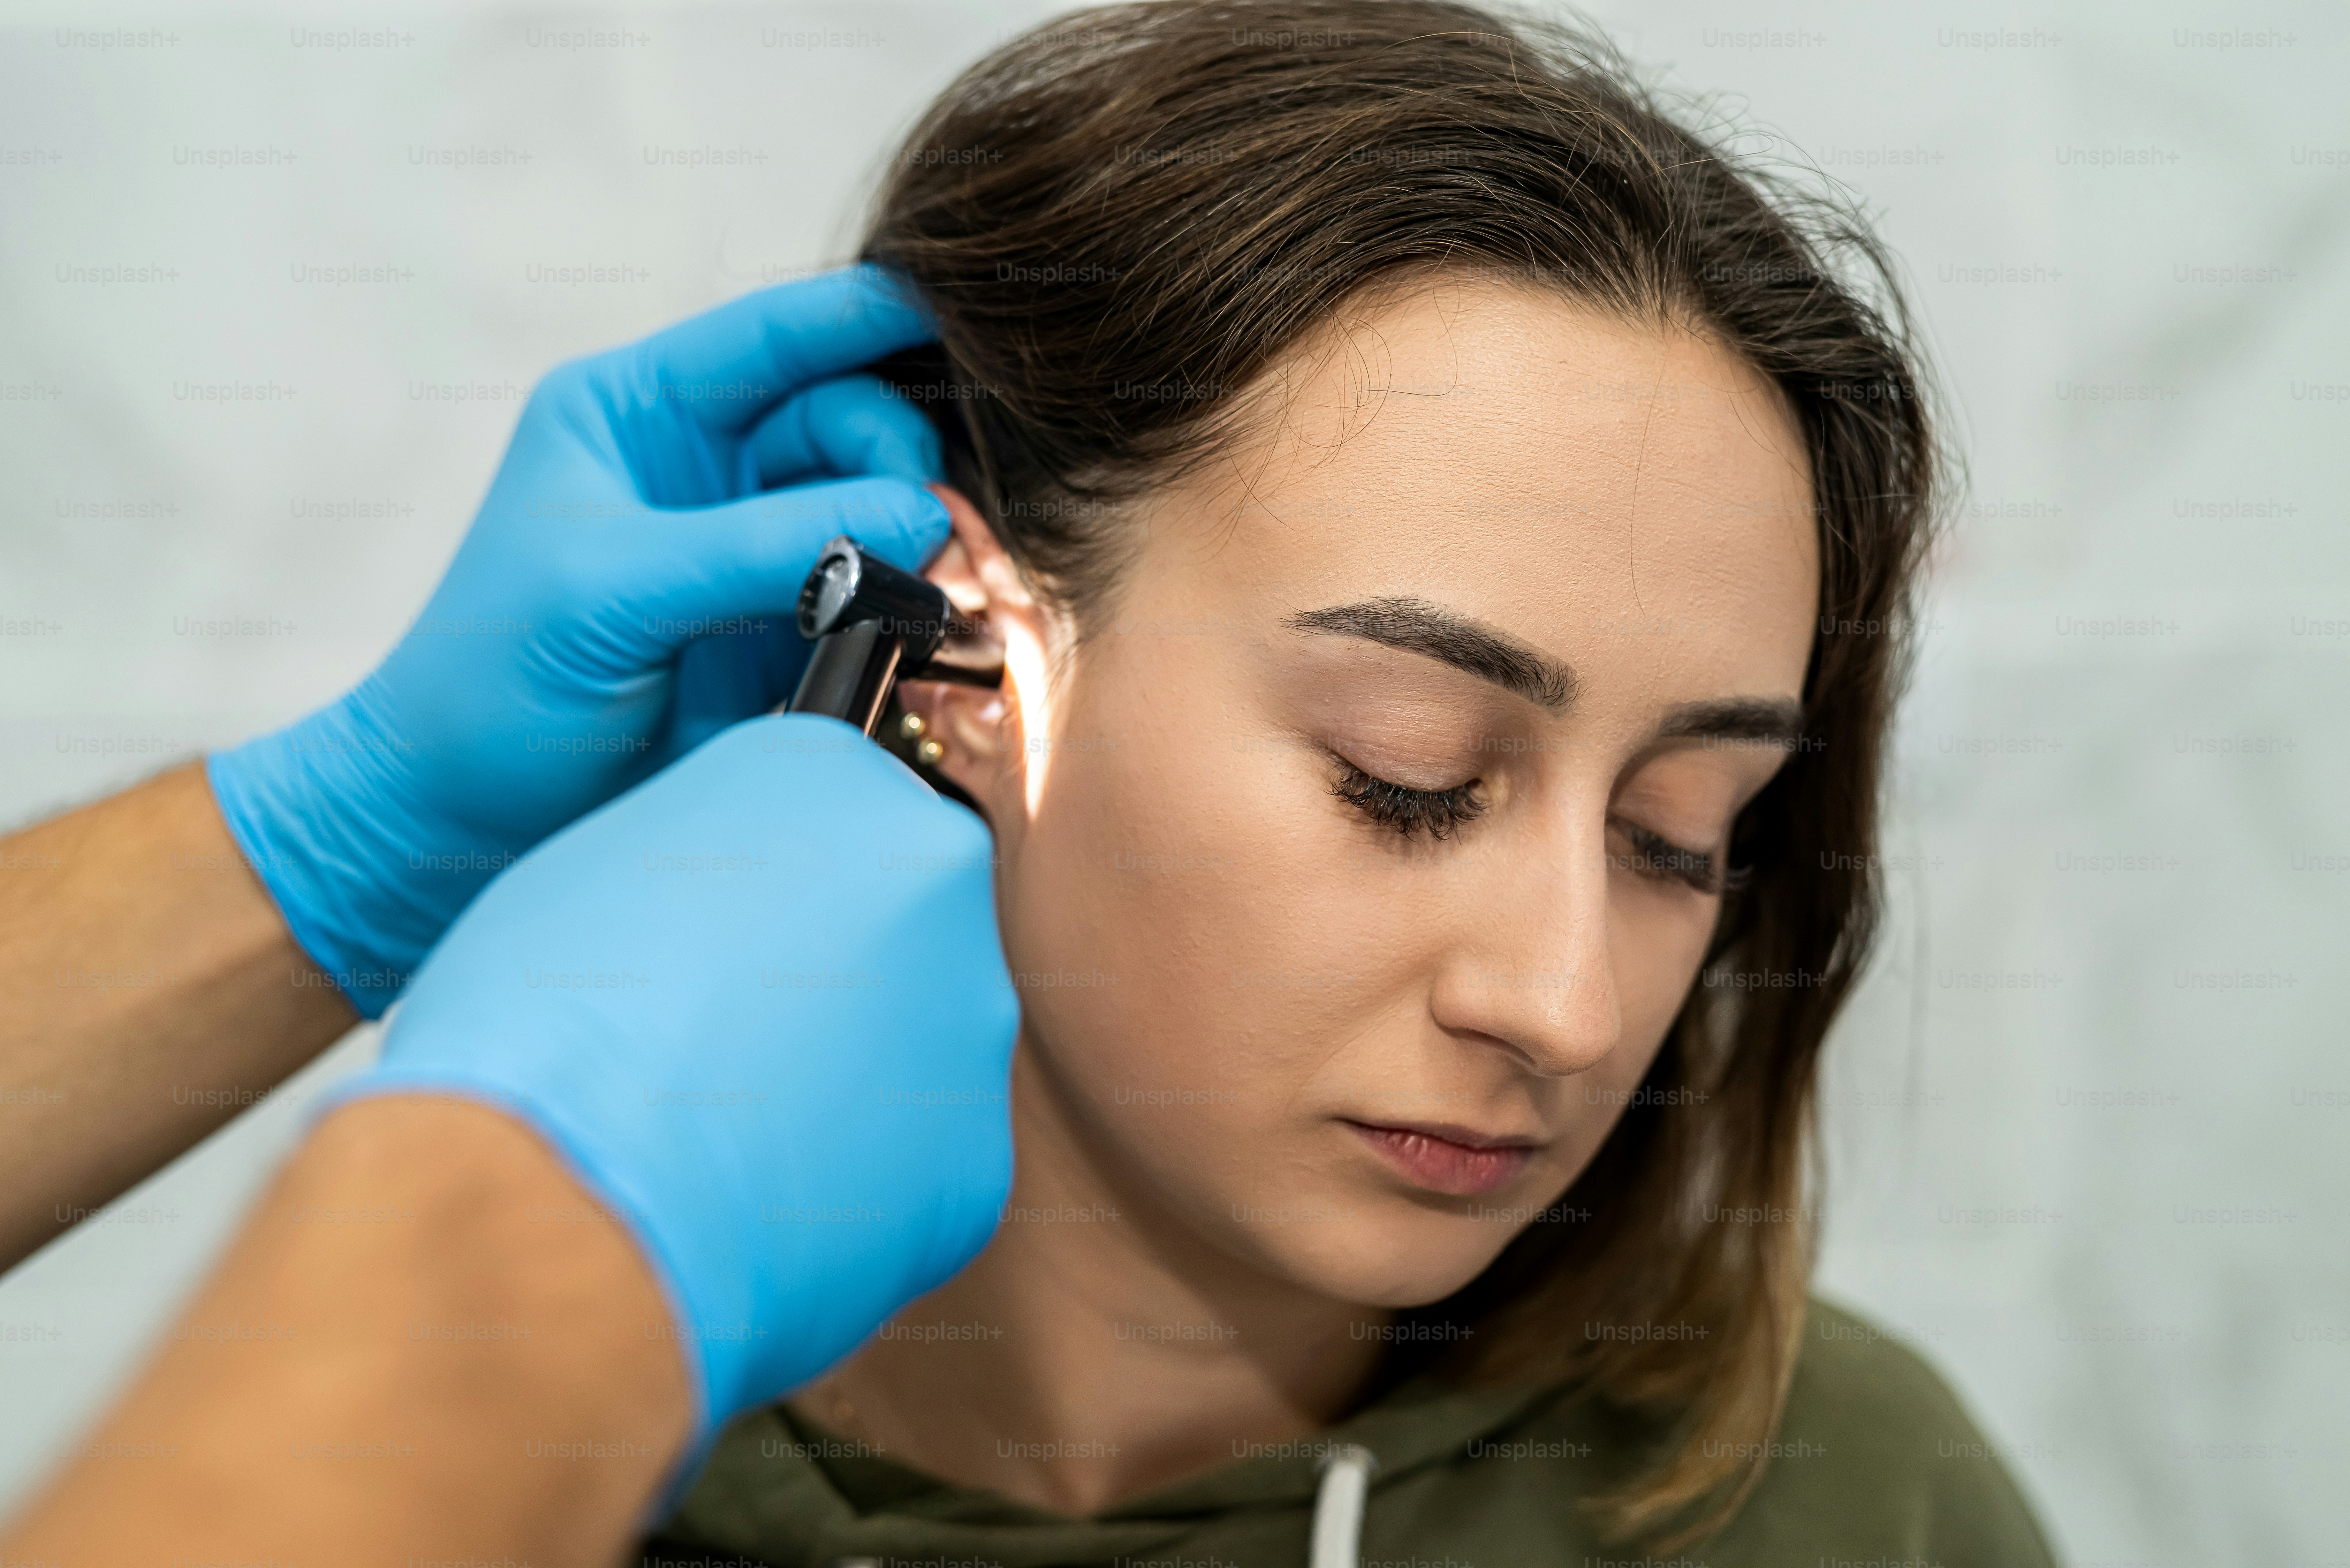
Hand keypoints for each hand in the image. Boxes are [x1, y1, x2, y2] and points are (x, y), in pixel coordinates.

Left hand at [208, 265, 947, 1013]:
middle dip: (897, 462)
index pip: (772, 335)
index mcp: (637, 412)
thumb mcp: (612, 590)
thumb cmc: (493, 685)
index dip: (864, 314)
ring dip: (913, 531)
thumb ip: (762, 547)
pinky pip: (877, 587)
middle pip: (846, 419)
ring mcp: (751, 548)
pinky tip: (930, 615)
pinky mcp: (785, 630)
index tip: (960, 307)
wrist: (466, 823)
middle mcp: (702, 466)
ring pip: (875, 501)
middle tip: (920, 533)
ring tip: (928, 580)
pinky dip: (909, 596)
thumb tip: (913, 515)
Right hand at [319, 713, 1018, 1437]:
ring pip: (917, 1052)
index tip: (732, 948)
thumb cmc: (542, 1020)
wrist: (567, 1182)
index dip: (775, 900)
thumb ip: (706, 871)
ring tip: (735, 1133)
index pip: (832, 821)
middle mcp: (933, 872)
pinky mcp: (977, 1151)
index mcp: (830, 775)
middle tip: (734, 1046)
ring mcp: (971, 1015)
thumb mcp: (602, 874)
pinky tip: (769, 1205)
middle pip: (896, 930)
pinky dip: (856, 1191)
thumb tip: (723, 921)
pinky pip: (921, 1167)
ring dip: (846, 1089)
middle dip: (834, 988)